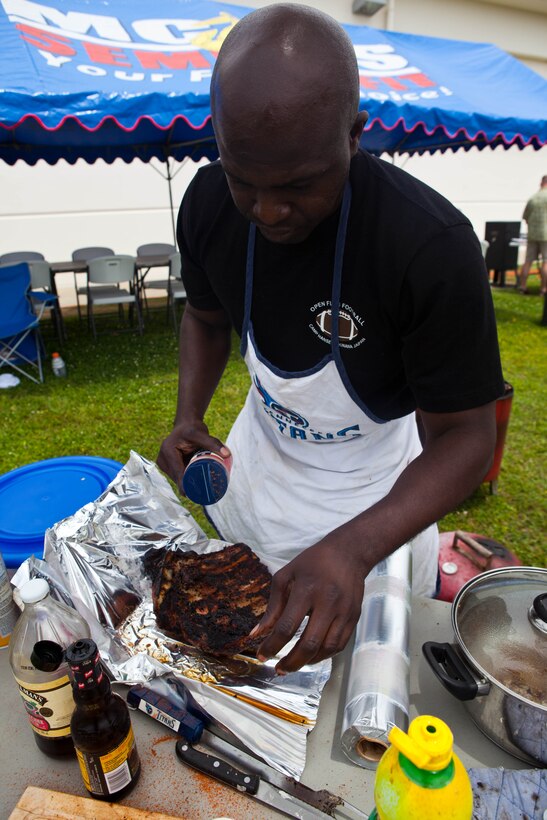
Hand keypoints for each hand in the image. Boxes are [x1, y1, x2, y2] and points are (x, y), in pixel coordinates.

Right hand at [156, 420, 229, 488]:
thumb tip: (227, 455)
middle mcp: (162, 458)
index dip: (184, 485)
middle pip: (176, 477)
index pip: (177, 472)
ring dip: (185, 485)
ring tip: (199, 492)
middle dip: (187, 486)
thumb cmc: (193, 428)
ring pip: (176, 478)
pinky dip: (184, 481)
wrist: (186, 424)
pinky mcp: (167, 466)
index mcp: (168, 451)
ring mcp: (163, 463)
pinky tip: (193, 488)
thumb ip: (213, 443)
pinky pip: (176, 476)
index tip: (192, 495)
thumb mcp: (202, 434)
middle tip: (202, 494)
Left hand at [253, 536, 369, 673]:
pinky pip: (339, 645)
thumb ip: (272, 607)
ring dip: (308, 662)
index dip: (272, 645)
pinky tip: (311, 656)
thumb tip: (257, 633)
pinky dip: (324, 655)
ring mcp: (344, 611)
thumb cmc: (313, 562)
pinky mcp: (354, 617)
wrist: (348, 553)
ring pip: (326, 648)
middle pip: (309, 643)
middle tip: (279, 669)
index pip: (288, 626)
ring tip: (293, 664)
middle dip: (291, 662)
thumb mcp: (286, 576)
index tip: (261, 655)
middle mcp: (328, 602)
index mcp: (307, 589)